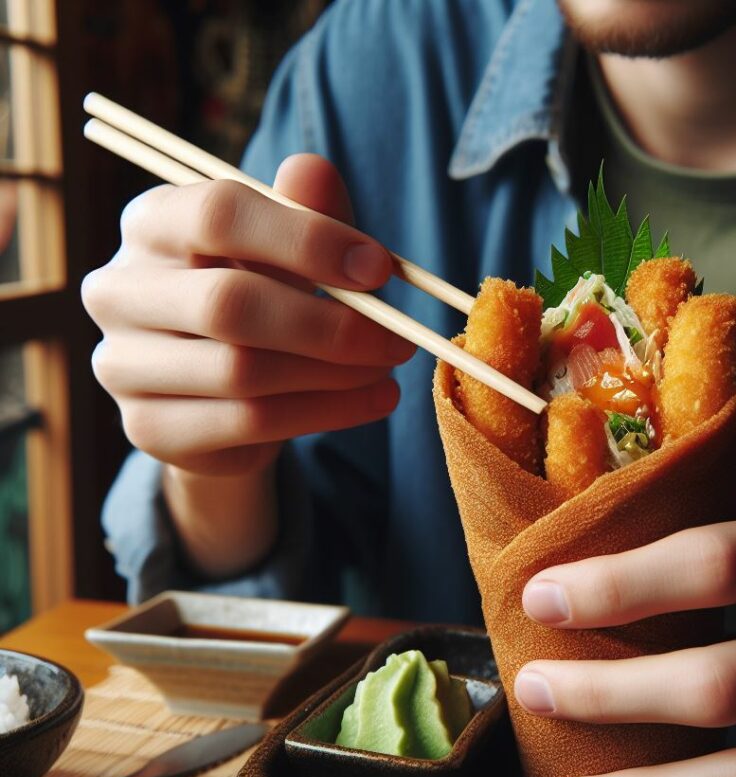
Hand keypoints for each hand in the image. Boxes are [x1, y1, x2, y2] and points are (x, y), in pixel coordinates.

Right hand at [82, 154, 414, 477]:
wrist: (222, 394)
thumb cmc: (262, 299)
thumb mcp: (290, 250)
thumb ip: (306, 213)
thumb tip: (315, 171)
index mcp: (152, 223)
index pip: (219, 214)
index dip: (308, 240)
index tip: (380, 268)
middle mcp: (120, 290)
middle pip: (229, 304)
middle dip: (331, 325)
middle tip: (397, 339)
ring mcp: (124, 365)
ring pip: (242, 372)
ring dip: (335, 376)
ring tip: (388, 372)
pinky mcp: (150, 428)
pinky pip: (248, 424)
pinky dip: (325, 413)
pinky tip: (371, 402)